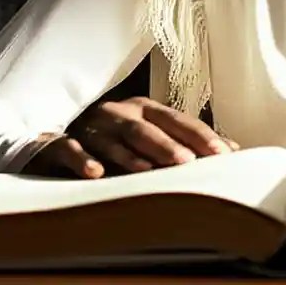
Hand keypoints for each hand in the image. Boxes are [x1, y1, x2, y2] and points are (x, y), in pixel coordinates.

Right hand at [23, 97, 238, 178]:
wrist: (53, 137)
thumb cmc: (112, 138)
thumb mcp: (148, 135)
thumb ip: (185, 142)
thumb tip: (231, 151)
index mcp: (144, 110)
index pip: (177, 120)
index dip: (200, 136)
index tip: (224, 154)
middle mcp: (119, 114)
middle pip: (148, 127)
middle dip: (171, 144)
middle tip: (191, 163)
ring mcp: (90, 127)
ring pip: (115, 139)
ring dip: (134, 154)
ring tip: (153, 170)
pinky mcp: (61, 142)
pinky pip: (71, 149)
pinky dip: (84, 160)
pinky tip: (97, 174)